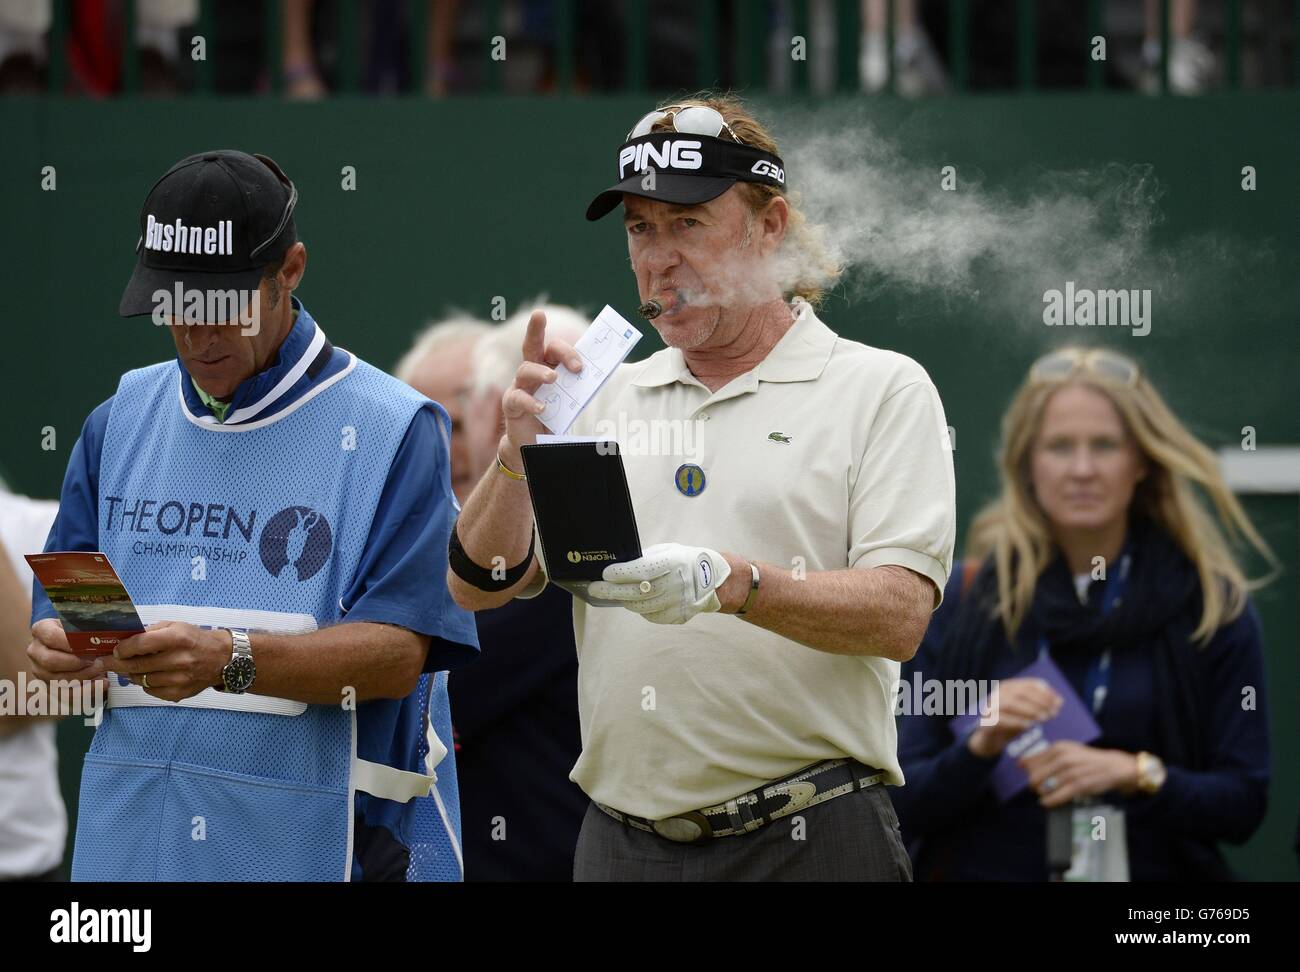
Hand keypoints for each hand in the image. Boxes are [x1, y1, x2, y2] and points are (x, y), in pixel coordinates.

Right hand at [27, 619, 106, 684]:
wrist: (71, 642)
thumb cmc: (78, 631)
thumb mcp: (80, 624)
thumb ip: (86, 628)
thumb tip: (101, 634)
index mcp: (41, 630)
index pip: (51, 637)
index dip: (70, 643)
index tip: (87, 646)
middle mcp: (36, 651)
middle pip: (51, 661)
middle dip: (77, 663)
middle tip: (98, 660)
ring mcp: (40, 670)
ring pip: (58, 680)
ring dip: (84, 677)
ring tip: (102, 670)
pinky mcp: (49, 686)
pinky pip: (66, 694)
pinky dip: (86, 691)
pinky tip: (102, 684)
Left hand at [101, 621, 232, 702]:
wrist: (222, 658)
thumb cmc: (195, 639)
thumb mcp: (175, 626)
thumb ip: (150, 632)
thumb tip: (124, 641)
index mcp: (177, 638)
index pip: (140, 645)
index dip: (123, 649)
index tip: (115, 651)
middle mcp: (178, 660)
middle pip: (136, 666)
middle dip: (117, 664)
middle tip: (104, 663)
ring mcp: (179, 679)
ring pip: (141, 680)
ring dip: (131, 674)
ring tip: (130, 668)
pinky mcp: (179, 693)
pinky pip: (151, 691)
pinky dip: (146, 684)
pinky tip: (150, 676)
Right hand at [499, 310, 583, 466]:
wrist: (537, 443)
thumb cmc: (556, 416)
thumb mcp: (571, 400)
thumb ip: (580, 387)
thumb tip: (600, 376)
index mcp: (547, 366)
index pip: (554, 349)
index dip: (567, 352)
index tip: (580, 366)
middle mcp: (531, 372)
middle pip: (532, 345)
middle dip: (535, 330)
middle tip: (540, 317)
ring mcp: (520, 387)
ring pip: (525, 369)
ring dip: (539, 371)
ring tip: (553, 378)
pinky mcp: (511, 404)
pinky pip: (517, 398)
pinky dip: (530, 402)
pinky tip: (542, 408)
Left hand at [587, 542, 731, 624]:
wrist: (714, 579)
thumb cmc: (685, 560)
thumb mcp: (668, 551)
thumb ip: (646, 558)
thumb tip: (619, 566)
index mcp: (675, 562)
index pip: (643, 570)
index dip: (622, 573)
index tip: (605, 573)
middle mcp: (677, 584)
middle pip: (639, 592)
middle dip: (613, 591)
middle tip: (595, 589)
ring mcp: (679, 603)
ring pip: (643, 607)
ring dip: (625, 601)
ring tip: (614, 595)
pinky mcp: (679, 616)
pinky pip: (653, 616)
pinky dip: (641, 609)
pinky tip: (636, 602)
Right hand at [966, 677, 1062, 758]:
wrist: (990, 740)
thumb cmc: (1012, 724)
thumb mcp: (1026, 712)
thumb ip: (1039, 705)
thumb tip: (1059, 701)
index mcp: (1007, 688)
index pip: (1028, 684)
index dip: (1045, 692)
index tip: (1059, 702)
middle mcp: (997, 694)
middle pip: (1020, 692)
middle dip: (1040, 701)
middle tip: (1054, 712)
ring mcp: (989, 708)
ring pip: (1009, 704)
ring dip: (1029, 710)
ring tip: (1044, 719)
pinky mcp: (986, 722)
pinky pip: (1001, 720)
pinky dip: (1016, 721)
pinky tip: (1029, 726)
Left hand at [1020, 741, 1138, 807]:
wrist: (1113, 766)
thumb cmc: (1086, 759)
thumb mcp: (1067, 750)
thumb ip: (1046, 755)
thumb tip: (1022, 764)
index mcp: (1058, 748)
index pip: (1030, 762)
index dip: (1026, 772)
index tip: (1028, 776)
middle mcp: (1062, 758)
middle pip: (1034, 777)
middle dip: (1033, 785)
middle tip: (1037, 788)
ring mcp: (1070, 773)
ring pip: (1043, 788)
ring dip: (1041, 794)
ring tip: (1045, 794)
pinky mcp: (1078, 786)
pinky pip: (1056, 797)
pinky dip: (1048, 802)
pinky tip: (1047, 802)